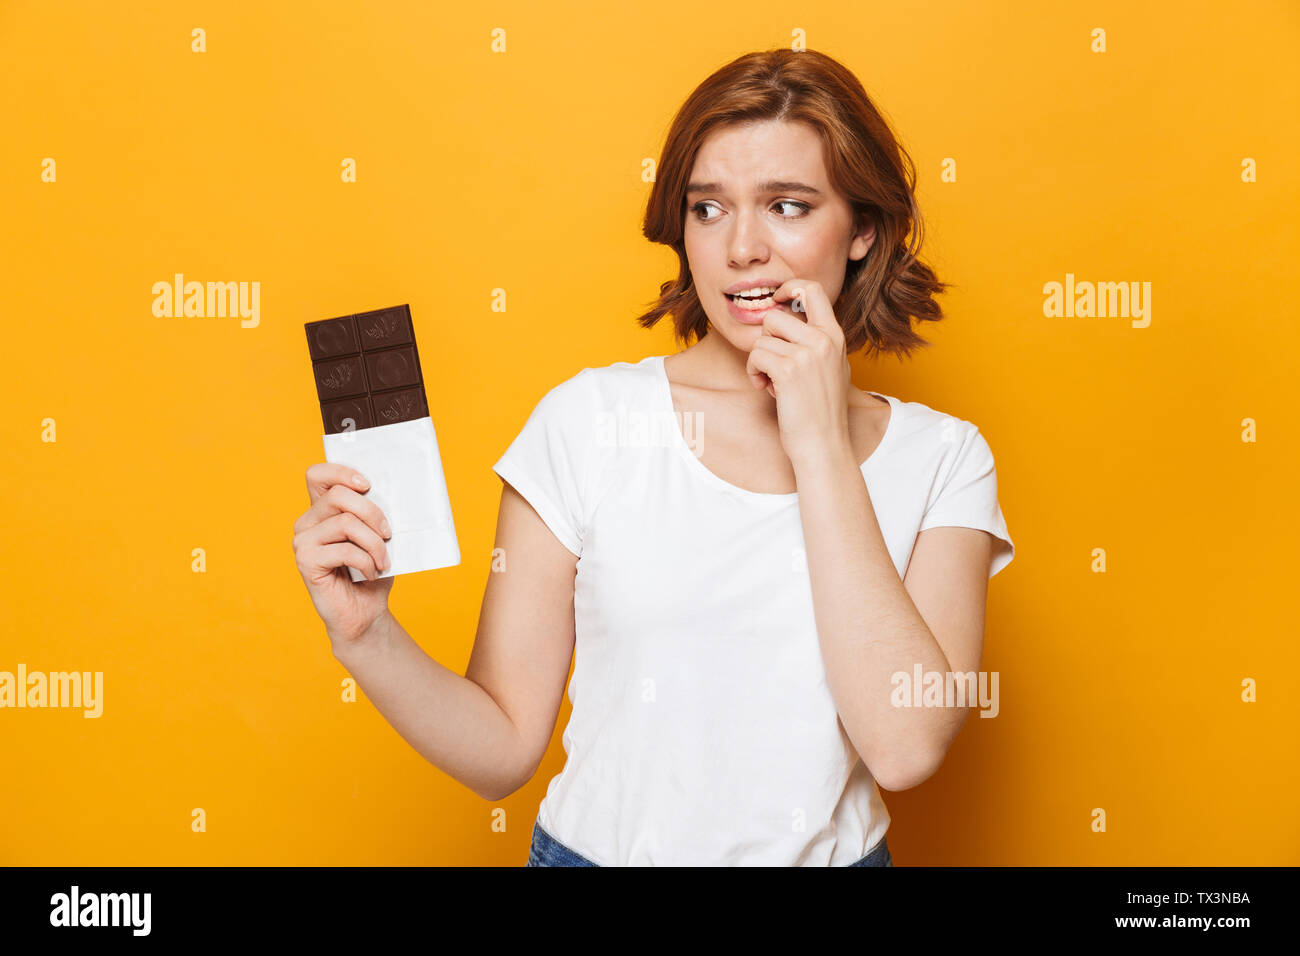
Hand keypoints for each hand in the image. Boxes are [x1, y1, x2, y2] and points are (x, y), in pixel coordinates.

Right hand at [292, 463, 394, 647]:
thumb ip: (375, 513)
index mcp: (322, 510)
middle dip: (372, 512)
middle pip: (338, 496)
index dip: (341, 472)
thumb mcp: (378, 536)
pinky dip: (366, 562)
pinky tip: (371, 573)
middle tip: (388, 533)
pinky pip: (344, 550)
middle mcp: (307, 522)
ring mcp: (303, 542)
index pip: (318, 475)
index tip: (368, 485)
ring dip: (374, 543)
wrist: (365, 613)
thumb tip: (394, 490)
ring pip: (345, 523)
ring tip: (383, 560)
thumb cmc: (373, 571)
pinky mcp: (306, 562)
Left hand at [744, 279, 852, 465]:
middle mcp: (823, 339)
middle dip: (766, 341)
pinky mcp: (788, 370)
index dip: (789, 287)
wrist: (824, 444)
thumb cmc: (822, 411)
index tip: (777, 299)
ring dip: (758, 362)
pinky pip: (755, 356)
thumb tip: (790, 320)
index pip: (813, 290)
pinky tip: (766, 388)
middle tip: (773, 366)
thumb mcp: (831, 367)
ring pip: (761, 341)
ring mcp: (807, 353)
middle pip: (774, 317)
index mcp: (834, 335)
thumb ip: (816, 342)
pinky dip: (754, 373)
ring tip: (772, 383)